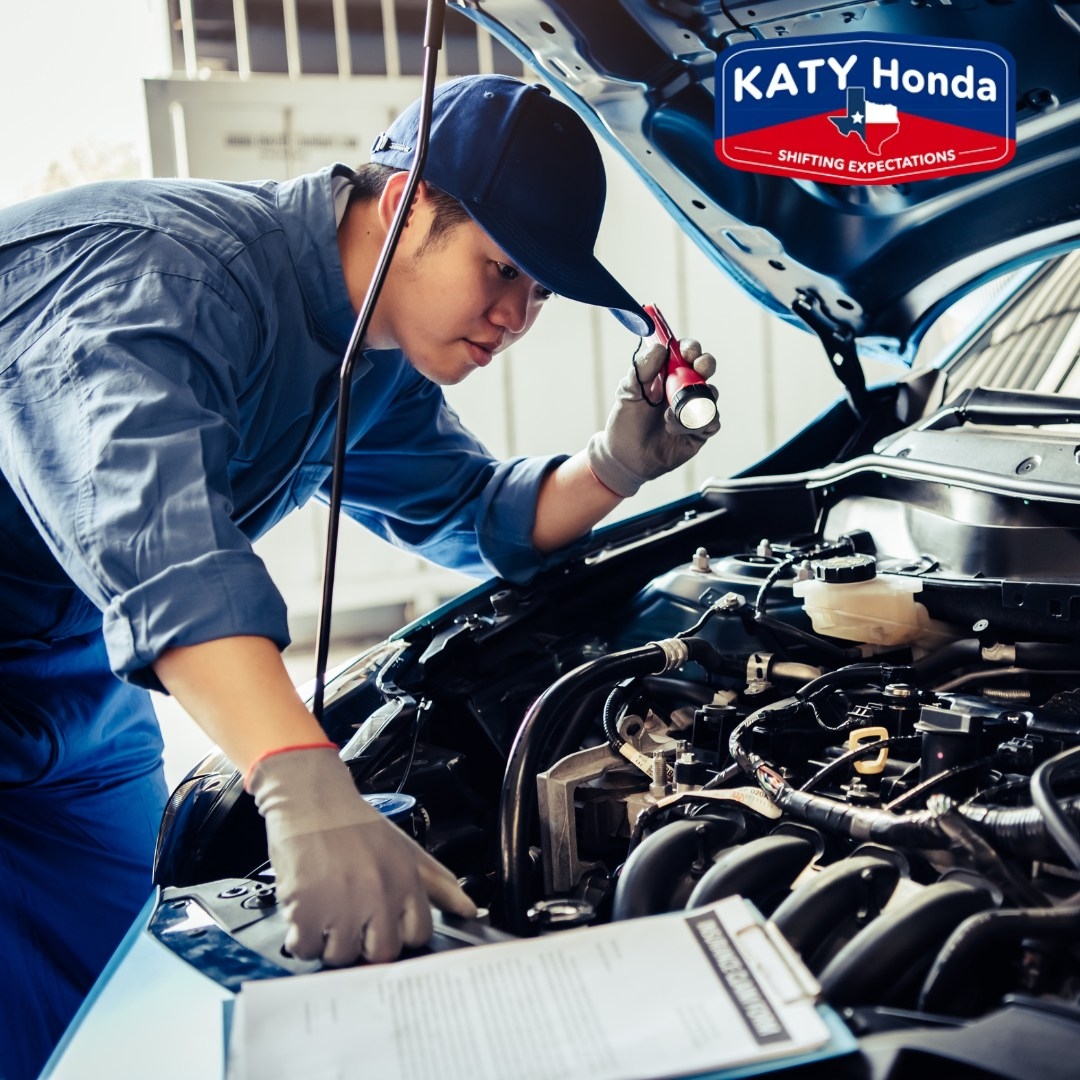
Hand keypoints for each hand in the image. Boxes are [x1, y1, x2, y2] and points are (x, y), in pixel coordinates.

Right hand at [247, 745, 476, 964]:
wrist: (310, 799)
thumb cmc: (355, 825)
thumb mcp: (405, 849)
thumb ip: (439, 884)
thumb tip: (470, 911)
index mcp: (406, 881)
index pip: (417, 935)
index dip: (399, 932)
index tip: (383, 923)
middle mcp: (379, 894)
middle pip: (381, 952)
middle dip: (365, 943)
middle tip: (350, 918)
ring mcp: (342, 904)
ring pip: (341, 955)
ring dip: (330, 941)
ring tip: (326, 909)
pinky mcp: (304, 909)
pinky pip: (304, 949)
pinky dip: (301, 938)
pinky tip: (304, 912)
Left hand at [585, 339, 720, 497]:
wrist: (626, 458)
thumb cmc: (626, 423)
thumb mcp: (628, 393)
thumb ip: (641, 369)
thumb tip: (659, 348)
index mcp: (667, 375)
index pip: (685, 353)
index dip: (690, 348)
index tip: (687, 351)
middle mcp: (684, 389)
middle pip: (706, 369)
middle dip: (706, 364)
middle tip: (699, 368)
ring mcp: (694, 410)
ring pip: (711, 395)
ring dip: (694, 402)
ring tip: (668, 417)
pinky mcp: (700, 431)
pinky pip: (712, 421)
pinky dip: (697, 423)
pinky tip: (675, 429)